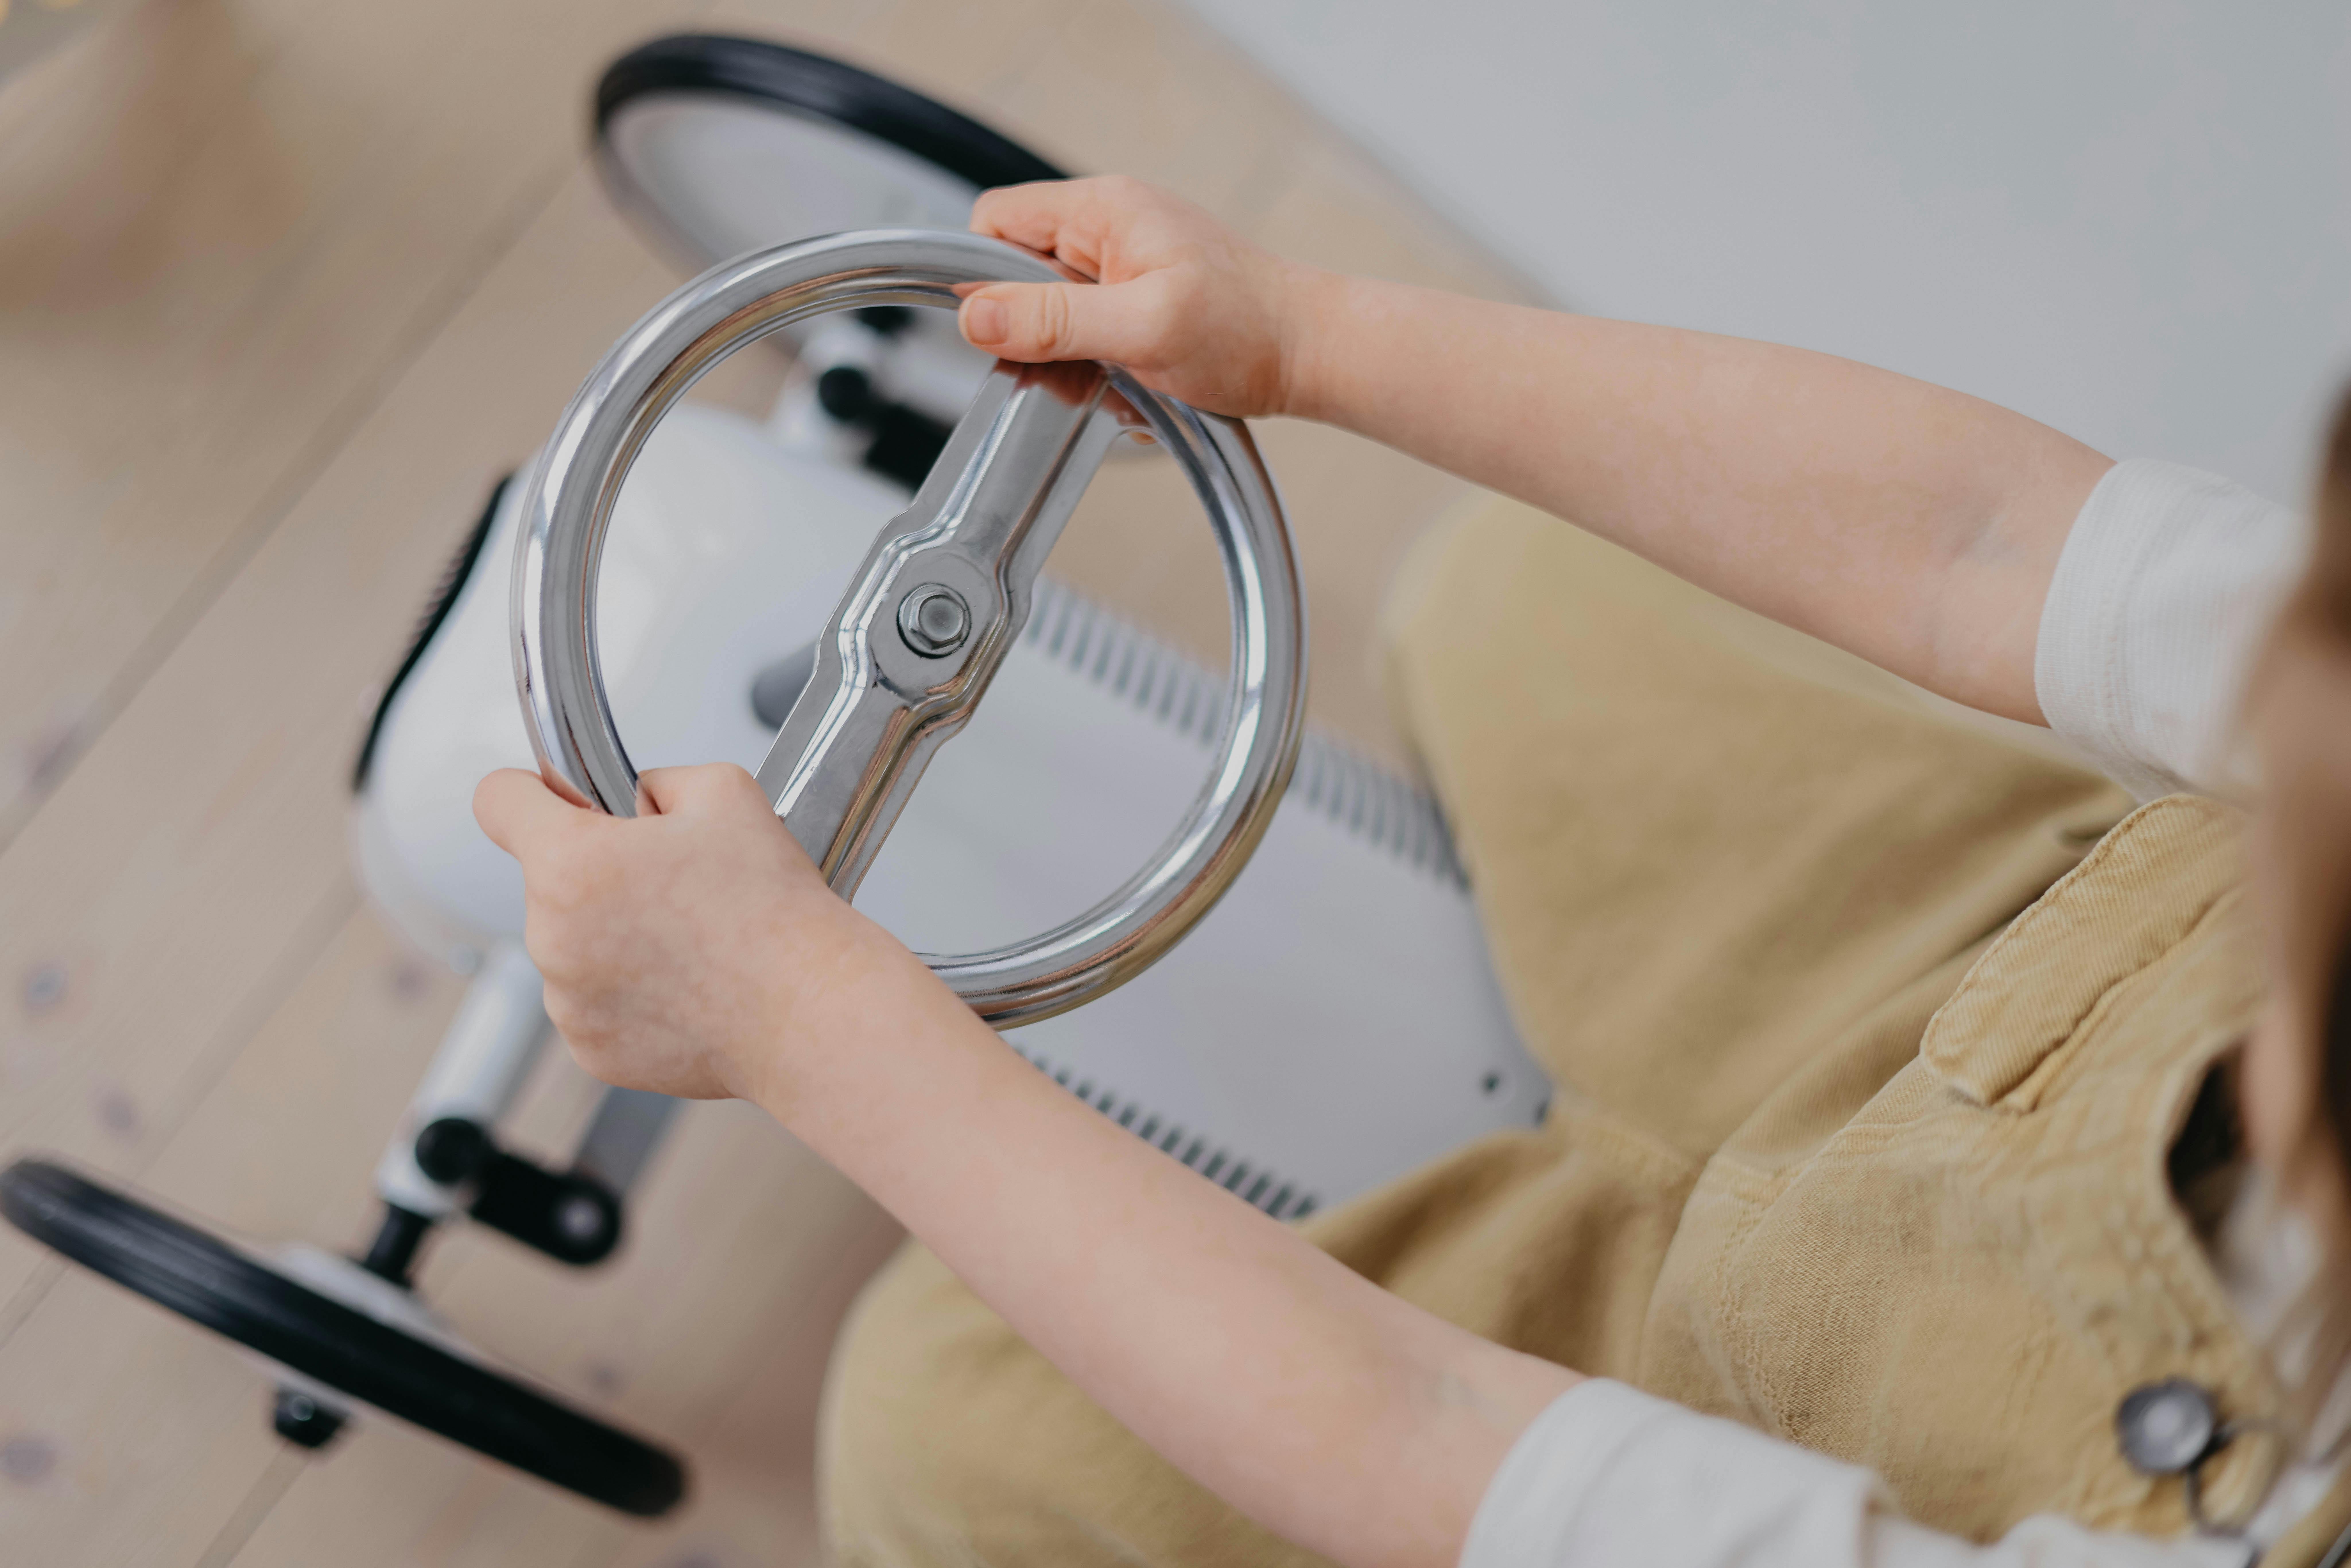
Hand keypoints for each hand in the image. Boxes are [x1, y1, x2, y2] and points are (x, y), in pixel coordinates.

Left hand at [472, 762, 927, 1107]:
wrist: (806, 1008)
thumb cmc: (772, 910)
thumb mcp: (723, 790)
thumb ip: (656, 780)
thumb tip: (633, 800)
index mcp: (571, 863)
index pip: (497, 801)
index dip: (530, 790)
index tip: (557, 801)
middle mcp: (552, 937)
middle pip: (548, 879)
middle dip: (600, 872)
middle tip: (673, 882)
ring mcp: (567, 1002)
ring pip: (570, 945)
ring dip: (612, 936)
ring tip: (689, 940)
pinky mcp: (592, 1050)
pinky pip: (592, 1003)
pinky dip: (629, 992)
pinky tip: (687, 985)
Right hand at [958, 176, 1326, 418]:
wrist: (1313, 352)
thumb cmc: (1247, 329)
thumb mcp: (1142, 328)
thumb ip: (1055, 321)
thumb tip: (977, 316)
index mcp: (1103, 209)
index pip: (995, 221)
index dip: (984, 277)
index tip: (1008, 331)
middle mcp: (1110, 227)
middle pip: (1019, 273)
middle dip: (1037, 332)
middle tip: (1080, 365)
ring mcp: (1127, 262)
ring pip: (1054, 313)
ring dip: (1074, 358)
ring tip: (1121, 376)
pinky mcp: (1142, 297)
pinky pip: (1090, 333)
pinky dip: (1104, 366)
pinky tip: (1140, 382)